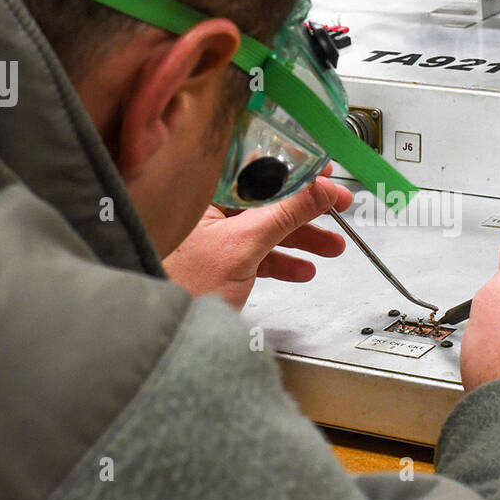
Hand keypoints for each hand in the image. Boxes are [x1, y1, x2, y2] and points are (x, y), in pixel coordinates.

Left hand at [164, 168, 353, 308]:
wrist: (161, 330)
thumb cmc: (182, 283)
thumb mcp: (244, 244)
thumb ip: (285, 214)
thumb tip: (319, 191)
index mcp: (205, 194)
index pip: (256, 170)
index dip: (293, 169)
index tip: (322, 170)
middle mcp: (208, 212)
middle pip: (267, 201)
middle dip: (306, 208)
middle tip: (337, 205)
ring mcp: (216, 239)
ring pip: (267, 230)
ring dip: (302, 239)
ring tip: (332, 245)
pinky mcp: (221, 265)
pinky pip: (259, 256)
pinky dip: (282, 262)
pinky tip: (303, 269)